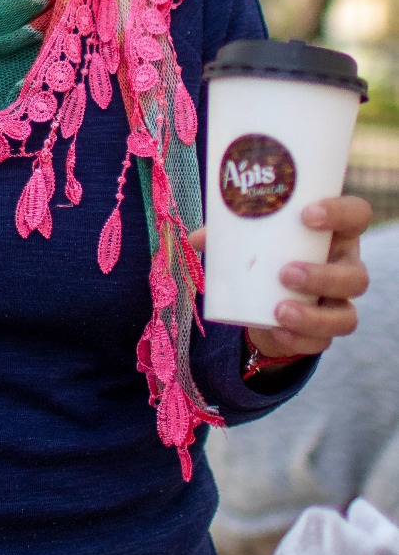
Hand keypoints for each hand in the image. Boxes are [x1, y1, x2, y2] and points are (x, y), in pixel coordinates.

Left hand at [189, 194, 370, 360]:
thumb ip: (226, 234)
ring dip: (312, 316)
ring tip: (278, 310)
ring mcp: (339, 303)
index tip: (306, 214)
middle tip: (285, 273)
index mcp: (335, 233)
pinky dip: (299, 340)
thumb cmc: (265, 250)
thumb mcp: (249, 237)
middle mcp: (346, 267)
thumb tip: (197, 238)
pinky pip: (323, 342)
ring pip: (346, 316)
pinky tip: (277, 332)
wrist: (265, 297)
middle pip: (356, 276)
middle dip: (323, 276)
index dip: (340, 212)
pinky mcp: (325, 332)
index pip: (357, 215)